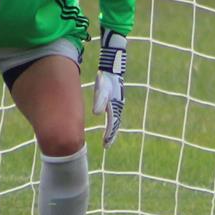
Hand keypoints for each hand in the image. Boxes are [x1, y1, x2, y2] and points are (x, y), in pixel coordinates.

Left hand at [93, 31, 127, 146]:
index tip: (105, 144)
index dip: (109, 134)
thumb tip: (96, 113)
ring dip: (112, 130)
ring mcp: (117, 104)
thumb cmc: (107, 79)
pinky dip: (112, 122)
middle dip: (111, 135)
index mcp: (115, 105)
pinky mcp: (115, 101)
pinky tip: (107, 125)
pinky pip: (114, 115)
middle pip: (115, 124)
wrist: (113, 68)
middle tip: (106, 145)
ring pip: (115, 120)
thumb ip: (99, 101)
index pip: (113, 123)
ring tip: (107, 139)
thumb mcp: (102, 89)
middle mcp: (118, 106)